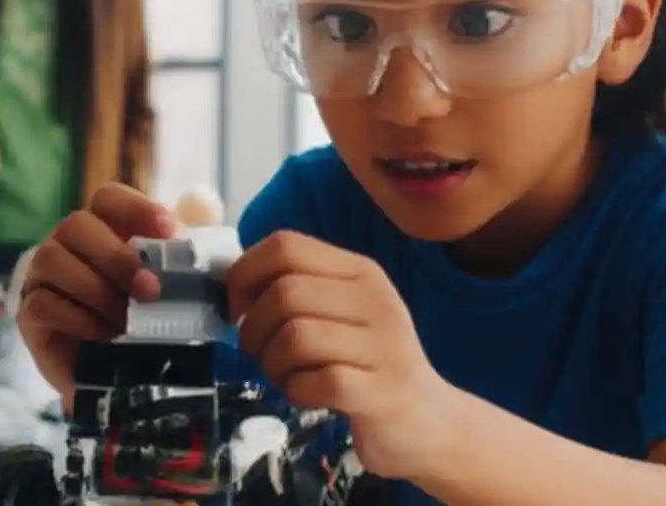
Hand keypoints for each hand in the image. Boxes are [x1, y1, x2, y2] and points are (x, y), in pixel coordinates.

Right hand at [16, 183, 179, 398]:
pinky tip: (104, 336)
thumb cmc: (146, 320)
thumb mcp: (175, 284)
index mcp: (103, 228)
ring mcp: (43, 276)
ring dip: (96, 289)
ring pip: (54, 259)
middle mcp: (67, 243)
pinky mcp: (30, 312)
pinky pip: (43, 302)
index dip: (137, 208)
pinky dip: (78, 318)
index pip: (108, 197)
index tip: (171, 232)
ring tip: (126, 320)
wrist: (119, 379)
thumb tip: (207, 205)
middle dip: (117, 257)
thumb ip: (187, 244)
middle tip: (151, 290)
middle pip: (77, 224)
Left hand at [231, 231, 454, 479]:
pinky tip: (307, 395)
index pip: (286, 245)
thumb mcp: (345, 312)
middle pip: (284, 293)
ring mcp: (383, 346)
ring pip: (294, 337)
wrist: (430, 420)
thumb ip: (300, 290)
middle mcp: (375, 299)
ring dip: (272, 364)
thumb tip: (235, 285)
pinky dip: (295, 391)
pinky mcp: (380, 392)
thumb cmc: (370, 363)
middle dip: (254, 329)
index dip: (245, 274)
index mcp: (361, 271)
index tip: (240, 309)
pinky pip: (313, 382)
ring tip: (285, 376)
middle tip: (260, 353)